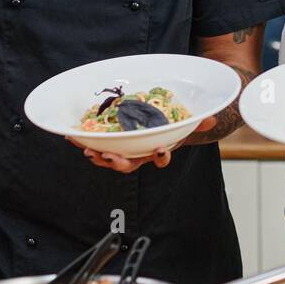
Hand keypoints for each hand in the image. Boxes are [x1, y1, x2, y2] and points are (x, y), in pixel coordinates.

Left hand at [64, 117, 213, 173]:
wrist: (156, 130)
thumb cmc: (170, 128)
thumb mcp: (185, 124)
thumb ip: (198, 122)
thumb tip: (212, 119)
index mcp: (157, 151)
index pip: (160, 158)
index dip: (160, 156)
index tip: (160, 149)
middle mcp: (139, 155)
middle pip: (129, 164)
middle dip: (118, 162)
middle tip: (110, 157)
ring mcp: (123, 151)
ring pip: (109, 159)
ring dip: (98, 156)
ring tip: (88, 151)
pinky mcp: (109, 144)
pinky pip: (96, 145)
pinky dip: (84, 142)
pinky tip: (72, 137)